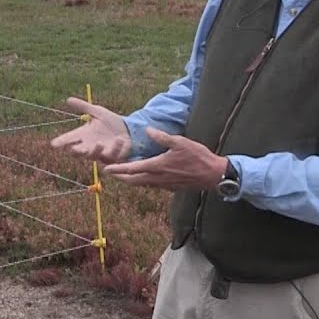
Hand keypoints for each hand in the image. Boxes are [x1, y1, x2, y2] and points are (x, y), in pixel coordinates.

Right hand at [50, 97, 131, 163]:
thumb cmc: (110, 121)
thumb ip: (83, 107)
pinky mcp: (115, 156)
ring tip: (98, 143)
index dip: (61, 142)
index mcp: (84, 135)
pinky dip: (117, 148)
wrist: (128, 128)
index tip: (54, 144)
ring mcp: (102, 153)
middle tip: (72, 149)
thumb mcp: (97, 112)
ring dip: (96, 151)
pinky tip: (120, 139)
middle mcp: (90, 146)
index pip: (69, 139)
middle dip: (76, 152)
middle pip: (78, 153)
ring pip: (95, 156)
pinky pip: (114, 155)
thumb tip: (68, 99)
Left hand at [102, 127, 226, 190]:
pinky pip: (150, 185)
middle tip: (109, 172)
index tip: (106, 169)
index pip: (132, 169)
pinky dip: (141, 180)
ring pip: (141, 184)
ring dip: (129, 179)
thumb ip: (162, 137)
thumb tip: (147, 130)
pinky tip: (141, 175)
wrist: (213, 175)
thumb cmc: (198, 157)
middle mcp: (157, 178)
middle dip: (119, 177)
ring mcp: (163, 184)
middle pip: (132, 180)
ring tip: (121, 174)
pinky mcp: (169, 187)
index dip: (118, 169)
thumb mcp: (180, 142)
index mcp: (157, 166)